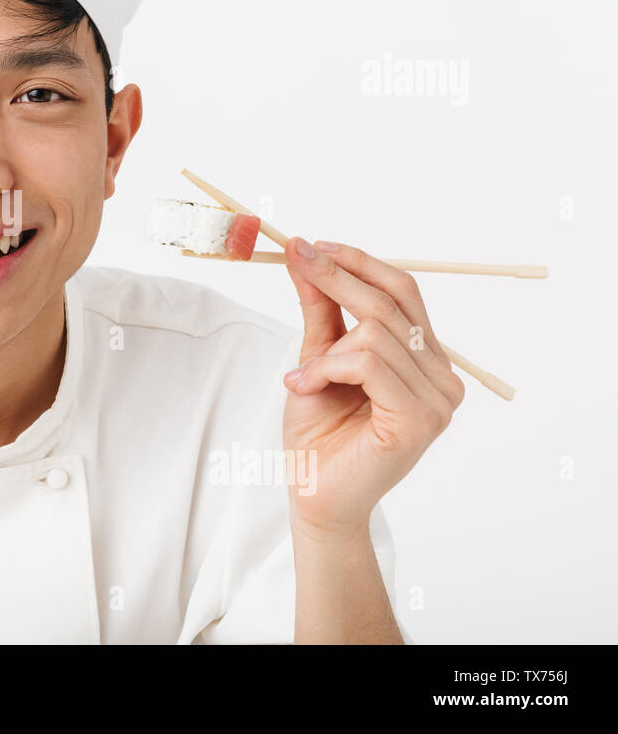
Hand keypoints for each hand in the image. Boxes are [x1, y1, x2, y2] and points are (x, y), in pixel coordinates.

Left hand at [281, 237, 464, 542]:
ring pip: (376, 333)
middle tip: (296, 257)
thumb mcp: (316, 358)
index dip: (360, 263)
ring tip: (300, 378)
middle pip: (393, 302)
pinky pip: (369, 364)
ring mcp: (438, 400)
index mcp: (426, 359)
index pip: (403, 292)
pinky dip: (328, 368)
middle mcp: (442, 377)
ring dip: (325, 349)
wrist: (313, 495)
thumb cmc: (319, 434)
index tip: (314, 244)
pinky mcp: (419, 420)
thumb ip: (321, 310)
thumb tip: (307, 256)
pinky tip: (304, 388)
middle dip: (339, 276)